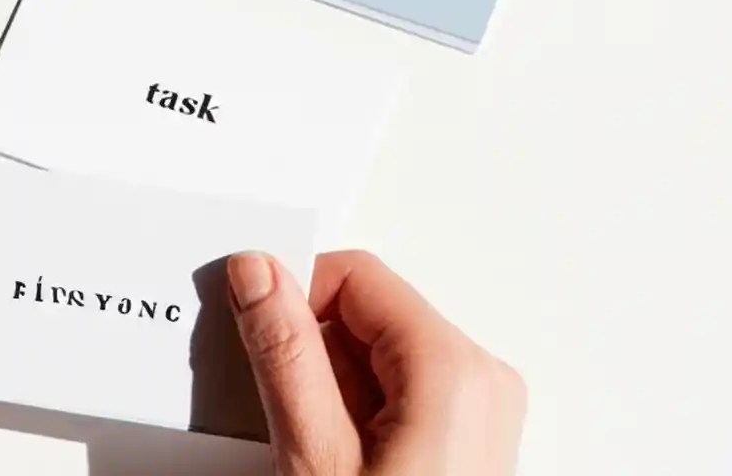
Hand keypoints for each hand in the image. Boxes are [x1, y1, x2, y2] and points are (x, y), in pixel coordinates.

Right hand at [228, 251, 526, 475]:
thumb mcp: (316, 457)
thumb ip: (285, 353)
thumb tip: (258, 275)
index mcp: (453, 369)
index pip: (357, 276)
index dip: (295, 292)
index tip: (251, 324)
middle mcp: (479, 379)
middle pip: (370, 312)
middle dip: (309, 345)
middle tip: (272, 402)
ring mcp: (480, 409)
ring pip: (379, 352)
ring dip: (327, 380)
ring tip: (305, 442)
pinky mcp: (467, 436)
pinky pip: (400, 388)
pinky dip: (354, 407)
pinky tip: (331, 454)